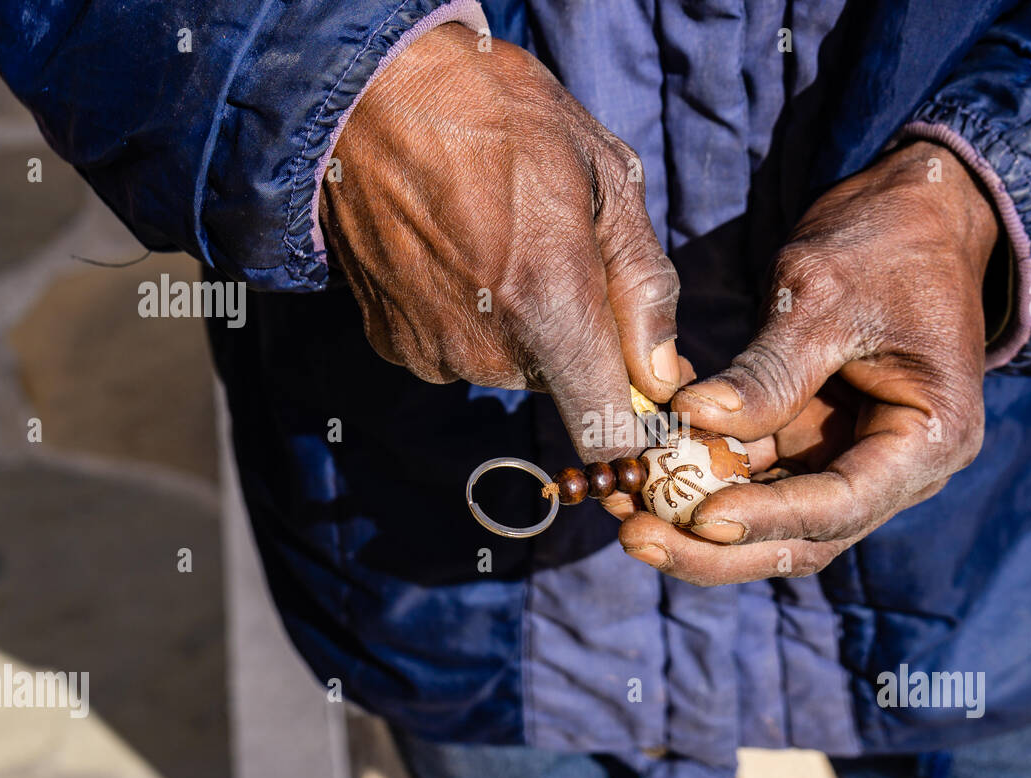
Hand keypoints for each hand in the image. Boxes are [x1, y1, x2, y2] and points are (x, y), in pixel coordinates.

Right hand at [321, 23, 679, 458]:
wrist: (369, 91)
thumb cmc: (500, 116)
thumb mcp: (608, 176)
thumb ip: (644, 286)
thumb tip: (661, 375)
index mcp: (549, 306)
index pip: (605, 433)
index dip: (634, 424)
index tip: (645, 390)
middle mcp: (486, 349)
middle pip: (564, 387)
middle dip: (579, 338)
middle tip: (563, 256)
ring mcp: (432, 351)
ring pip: (511, 367)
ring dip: (523, 325)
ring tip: (502, 241)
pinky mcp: (393, 345)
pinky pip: (459, 352)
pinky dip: (471, 319)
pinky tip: (459, 254)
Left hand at [619, 141, 998, 584]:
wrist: (915, 209)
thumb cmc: (887, 242)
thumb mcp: (824, 299)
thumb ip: (768, 371)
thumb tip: (691, 419)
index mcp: (929, 439)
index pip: (843, 504)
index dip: (768, 518)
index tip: (698, 516)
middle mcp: (895, 469)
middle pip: (801, 537)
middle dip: (716, 547)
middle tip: (636, 537)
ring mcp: (849, 460)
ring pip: (769, 520)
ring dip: (695, 522)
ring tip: (621, 507)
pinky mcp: (808, 442)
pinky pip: (751, 477)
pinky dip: (698, 479)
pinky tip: (638, 476)